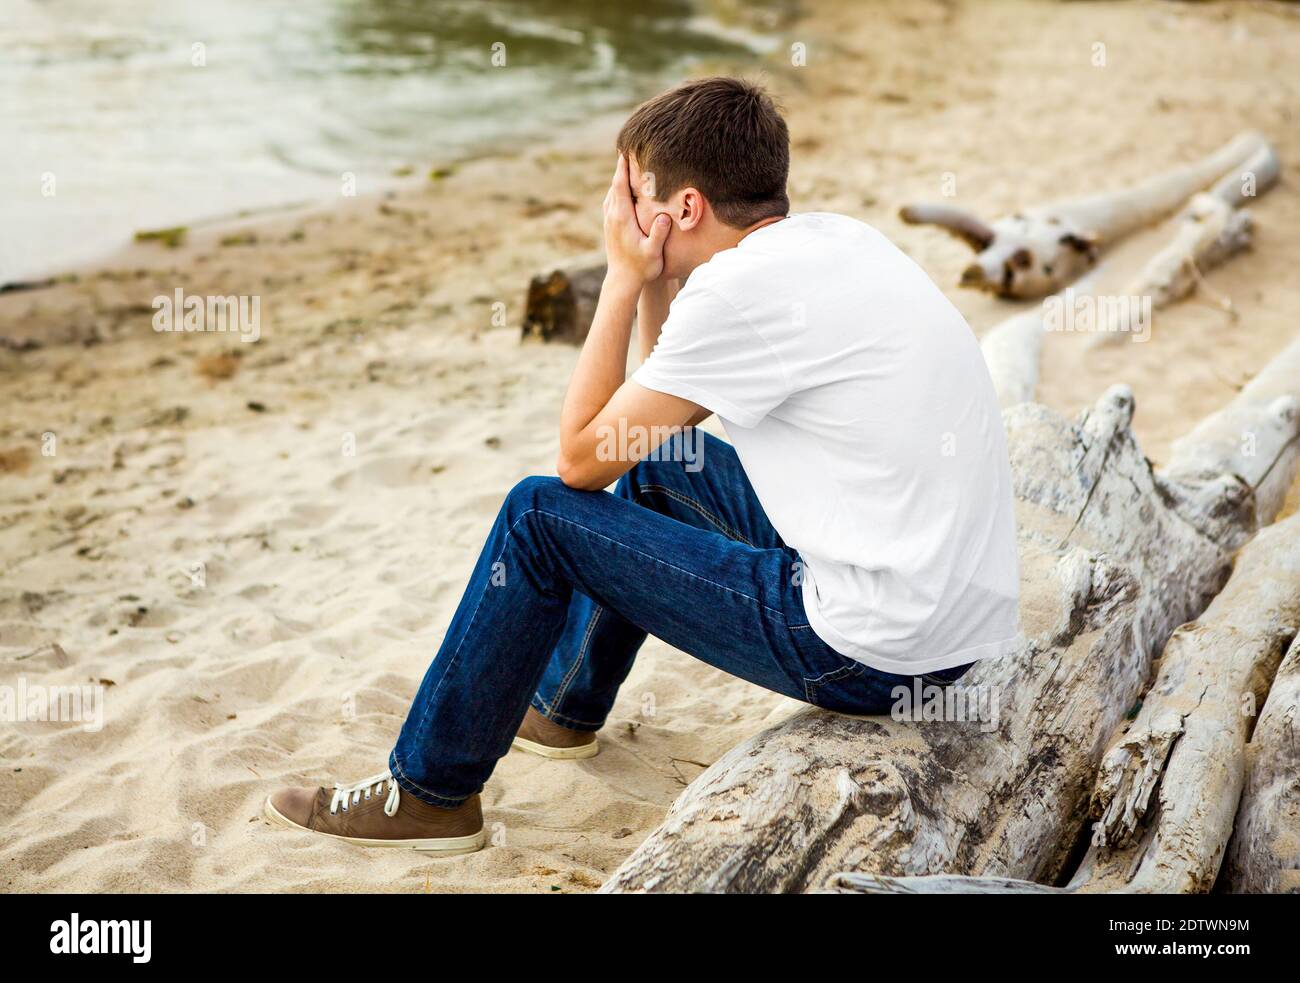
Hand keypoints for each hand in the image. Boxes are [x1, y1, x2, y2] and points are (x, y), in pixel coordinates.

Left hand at [602, 154, 670, 290]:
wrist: (622, 281)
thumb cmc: (641, 268)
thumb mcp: (653, 253)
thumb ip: (658, 234)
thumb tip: (664, 217)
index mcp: (623, 218)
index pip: (620, 186)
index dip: (622, 168)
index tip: (625, 150)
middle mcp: (613, 216)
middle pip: (614, 184)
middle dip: (621, 167)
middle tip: (628, 147)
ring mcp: (609, 220)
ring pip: (612, 192)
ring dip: (619, 178)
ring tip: (627, 162)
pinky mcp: (610, 225)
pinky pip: (612, 200)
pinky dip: (617, 189)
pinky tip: (624, 186)